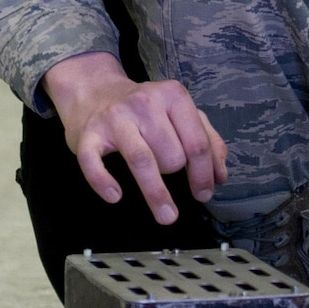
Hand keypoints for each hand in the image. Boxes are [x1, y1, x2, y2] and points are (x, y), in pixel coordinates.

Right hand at [43, 51, 227, 225]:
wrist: (94, 92)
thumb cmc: (144, 109)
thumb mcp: (180, 113)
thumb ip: (207, 139)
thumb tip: (220, 176)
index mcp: (173, 96)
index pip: (197, 143)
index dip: (204, 174)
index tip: (204, 194)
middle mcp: (144, 102)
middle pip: (172, 156)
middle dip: (174, 172)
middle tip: (167, 171)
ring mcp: (115, 117)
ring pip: (142, 160)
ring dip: (156, 193)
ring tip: (166, 215)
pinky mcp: (88, 134)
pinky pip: (94, 163)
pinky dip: (104, 182)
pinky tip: (115, 196)